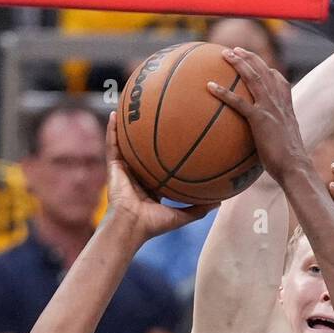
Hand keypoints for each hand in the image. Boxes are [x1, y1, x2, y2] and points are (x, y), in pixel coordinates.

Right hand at [106, 112, 216, 239]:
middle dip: (149, 133)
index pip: (161, 165)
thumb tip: (220, 202)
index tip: (180, 137)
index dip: (168, 152)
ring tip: (133, 105)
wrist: (130, 227)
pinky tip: (116, 113)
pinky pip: (112, 144)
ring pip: (126, 142)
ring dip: (128, 125)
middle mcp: (138, 175)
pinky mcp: (113, 166)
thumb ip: (198, 208)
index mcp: (152, 185)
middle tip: (160, 114)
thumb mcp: (181, 216)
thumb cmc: (153, 225)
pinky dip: (113, 129)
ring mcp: (125, 169)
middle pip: (144, 149)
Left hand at [208, 48, 302, 180]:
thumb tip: (268, 149)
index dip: (268, 69)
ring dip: (238, 63)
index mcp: (287, 109)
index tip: (258, 62)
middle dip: (250, 57)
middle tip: (235, 49)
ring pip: (253, 78)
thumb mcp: (286, 147)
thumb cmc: (291, 165)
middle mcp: (279, 104)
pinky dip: (223, 92)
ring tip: (224, 54)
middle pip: (264, 72)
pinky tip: (210, 86)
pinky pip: (238, 102)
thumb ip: (277, 140)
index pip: (279, 82)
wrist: (296, 168)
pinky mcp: (260, 119)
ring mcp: (270, 109)